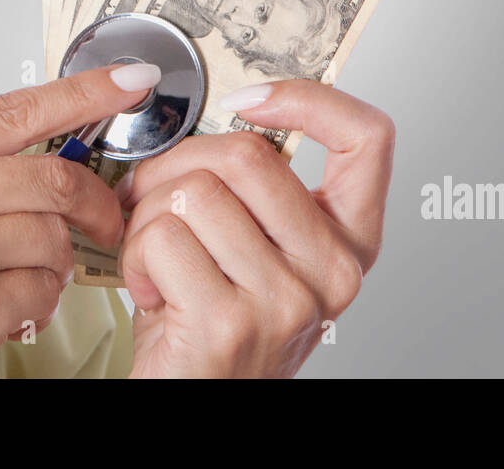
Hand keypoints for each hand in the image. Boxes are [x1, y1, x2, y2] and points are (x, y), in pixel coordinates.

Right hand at [0, 63, 157, 377]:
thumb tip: (30, 154)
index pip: (14, 109)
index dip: (86, 92)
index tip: (130, 81)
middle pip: (52, 175)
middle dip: (92, 202)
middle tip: (104, 220)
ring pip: (55, 236)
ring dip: (54, 265)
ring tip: (16, 283)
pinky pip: (43, 291)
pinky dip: (38, 306)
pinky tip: (3, 315)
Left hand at [119, 79, 394, 377]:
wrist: (192, 404)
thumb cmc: (211, 326)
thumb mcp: (257, 250)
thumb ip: (258, 190)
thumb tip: (221, 119)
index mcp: (348, 243)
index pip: (368, 138)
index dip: (308, 100)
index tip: (250, 102)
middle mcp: (331, 272)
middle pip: (247, 155)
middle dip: (177, 164)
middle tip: (156, 198)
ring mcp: (287, 300)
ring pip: (194, 193)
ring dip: (148, 219)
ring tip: (158, 260)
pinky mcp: (230, 322)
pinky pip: (161, 237)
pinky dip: (135, 257)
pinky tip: (153, 292)